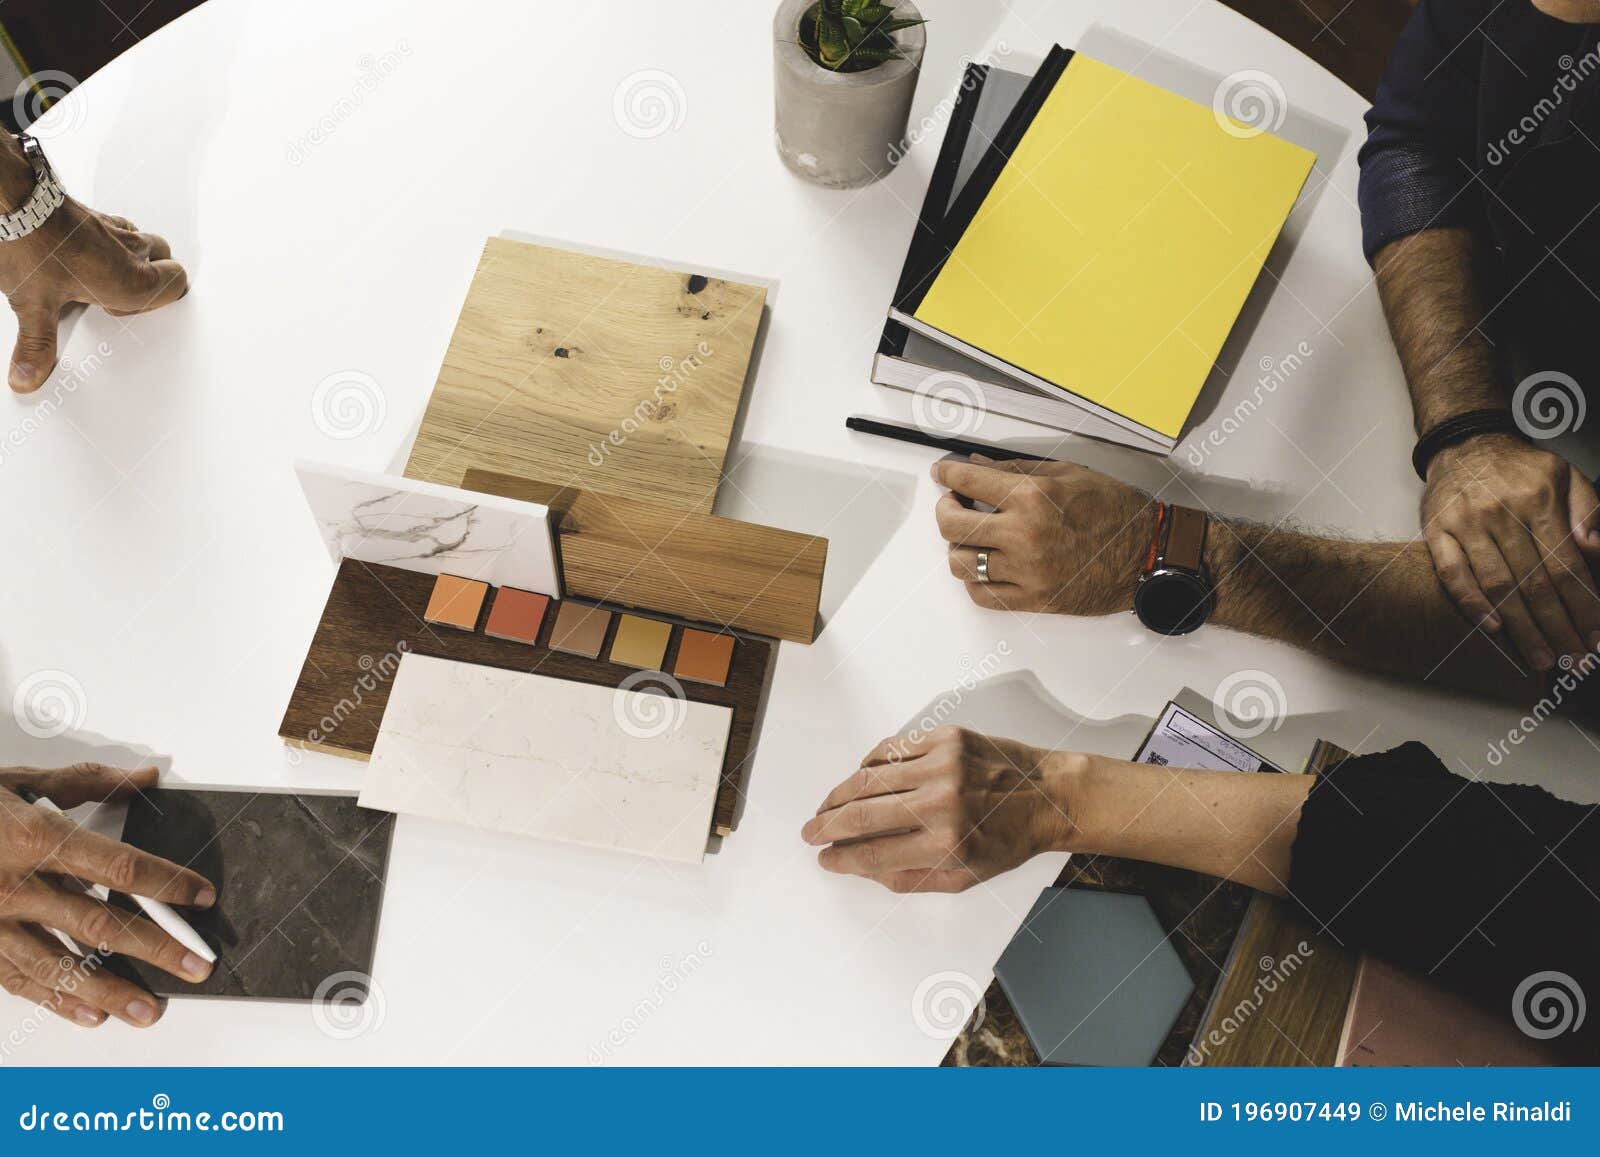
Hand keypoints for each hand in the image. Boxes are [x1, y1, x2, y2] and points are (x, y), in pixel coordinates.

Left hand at [0, 137, 185, 392]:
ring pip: (144, 242)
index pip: (177, 284)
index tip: (129, 313)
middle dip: (153, 278)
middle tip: (119, 296)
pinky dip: (108, 240)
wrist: (12, 199)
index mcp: (130, 280)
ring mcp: (114, 228)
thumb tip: (28, 377)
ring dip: (131, 257)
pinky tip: (77, 252)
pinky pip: (118, 228)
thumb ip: (37, 345)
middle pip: (166, 261)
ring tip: (98, 274)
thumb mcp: (34, 305)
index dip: (161, 302)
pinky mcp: (94, 213)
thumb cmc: (32, 245)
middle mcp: (130, 251)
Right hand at [0, 764, 215, 1027]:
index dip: (166, 884)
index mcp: (34, 839)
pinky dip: (55, 998)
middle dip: (154, 949)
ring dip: (108, 991)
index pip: (118, 867)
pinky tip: (89, 1013)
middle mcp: (14, 886)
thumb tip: (144, 777)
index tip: (202, 897)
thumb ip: (86, 783)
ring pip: (59, 964)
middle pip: (98, 925)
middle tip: (195, 967)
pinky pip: (16, 979)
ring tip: (147, 1009)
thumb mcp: (18, 781)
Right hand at [801, 726, 1079, 892]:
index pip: (873, 854)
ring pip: (868, 778)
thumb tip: (861, 868)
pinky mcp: (945, 738)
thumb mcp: (964, 878)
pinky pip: (890, 749)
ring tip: (826, 806)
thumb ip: (909, 878)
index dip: (841, 858)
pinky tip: (860, 778)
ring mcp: (942, 765)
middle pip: (861, 815)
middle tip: (811, 831)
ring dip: (838, 795)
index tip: (825, 857)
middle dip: (827, 825)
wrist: (1047, 796)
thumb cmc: (1008, 840)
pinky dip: (868, 764)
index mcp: (947, 845)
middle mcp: (942, 803)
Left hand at [931, 455, 1155, 613]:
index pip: (968, 481)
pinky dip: (974, 580)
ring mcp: (1026, 571)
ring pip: (960, 563)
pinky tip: (983, 566)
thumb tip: (977, 465)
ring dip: (958, 548)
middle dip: (945, 510)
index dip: (947, 474)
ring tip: (971, 538)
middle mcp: (1024, 534)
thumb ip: (1017, 469)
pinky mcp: (1033, 599)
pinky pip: (982, 595)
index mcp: (1033, 497)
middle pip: (952, 525)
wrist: (1147, 554)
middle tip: (953, 504)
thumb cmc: (1116, 512)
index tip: (943, 473)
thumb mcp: (1069, 473)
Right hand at [1421, 433, 1599, 670]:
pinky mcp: (1436, 531)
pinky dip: (1472, 603)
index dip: (1584, 605)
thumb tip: (1593, 550)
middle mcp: (1501, 512)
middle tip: (1574, 658)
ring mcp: (1465, 523)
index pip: (1566, 564)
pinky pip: (1453, 574)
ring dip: (1522, 627)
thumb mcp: (1566, 474)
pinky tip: (1494, 628)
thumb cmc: (1519, 467)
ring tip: (1542, 658)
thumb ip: (1588, 510)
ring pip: (1497, 584)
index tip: (1596, 636)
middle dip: (1558, 626)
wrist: (1464, 444)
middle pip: (1534, 582)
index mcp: (1539, 498)